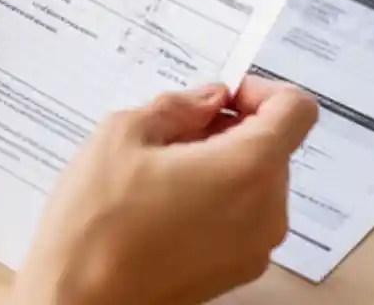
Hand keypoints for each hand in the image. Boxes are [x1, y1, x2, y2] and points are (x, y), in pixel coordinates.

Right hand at [11, 77, 317, 304]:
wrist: (78, 301)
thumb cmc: (97, 224)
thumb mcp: (124, 134)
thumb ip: (179, 106)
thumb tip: (209, 99)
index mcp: (248, 169)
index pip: (295, 110)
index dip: (261, 90)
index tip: (224, 96)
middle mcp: (265, 212)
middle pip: (274, 146)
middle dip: (231, 128)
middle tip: (173, 133)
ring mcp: (254, 247)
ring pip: (256, 182)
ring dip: (220, 164)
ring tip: (160, 173)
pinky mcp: (237, 271)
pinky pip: (242, 217)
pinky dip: (215, 199)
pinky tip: (164, 203)